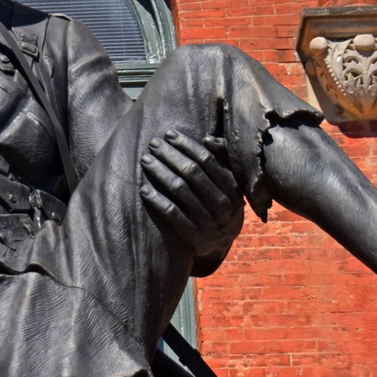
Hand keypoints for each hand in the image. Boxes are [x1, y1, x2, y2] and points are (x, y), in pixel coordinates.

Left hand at [140, 130, 242, 260]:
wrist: (221, 241)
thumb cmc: (221, 202)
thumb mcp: (229, 183)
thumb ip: (222, 159)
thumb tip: (207, 139)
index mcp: (232, 187)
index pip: (207, 160)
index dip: (186, 145)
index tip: (169, 135)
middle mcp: (222, 203)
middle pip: (191, 172)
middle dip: (169, 155)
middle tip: (153, 144)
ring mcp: (208, 220)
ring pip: (179, 190)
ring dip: (159, 172)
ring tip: (146, 161)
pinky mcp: (193, 234)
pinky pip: (171, 213)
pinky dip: (157, 200)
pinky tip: (144, 189)